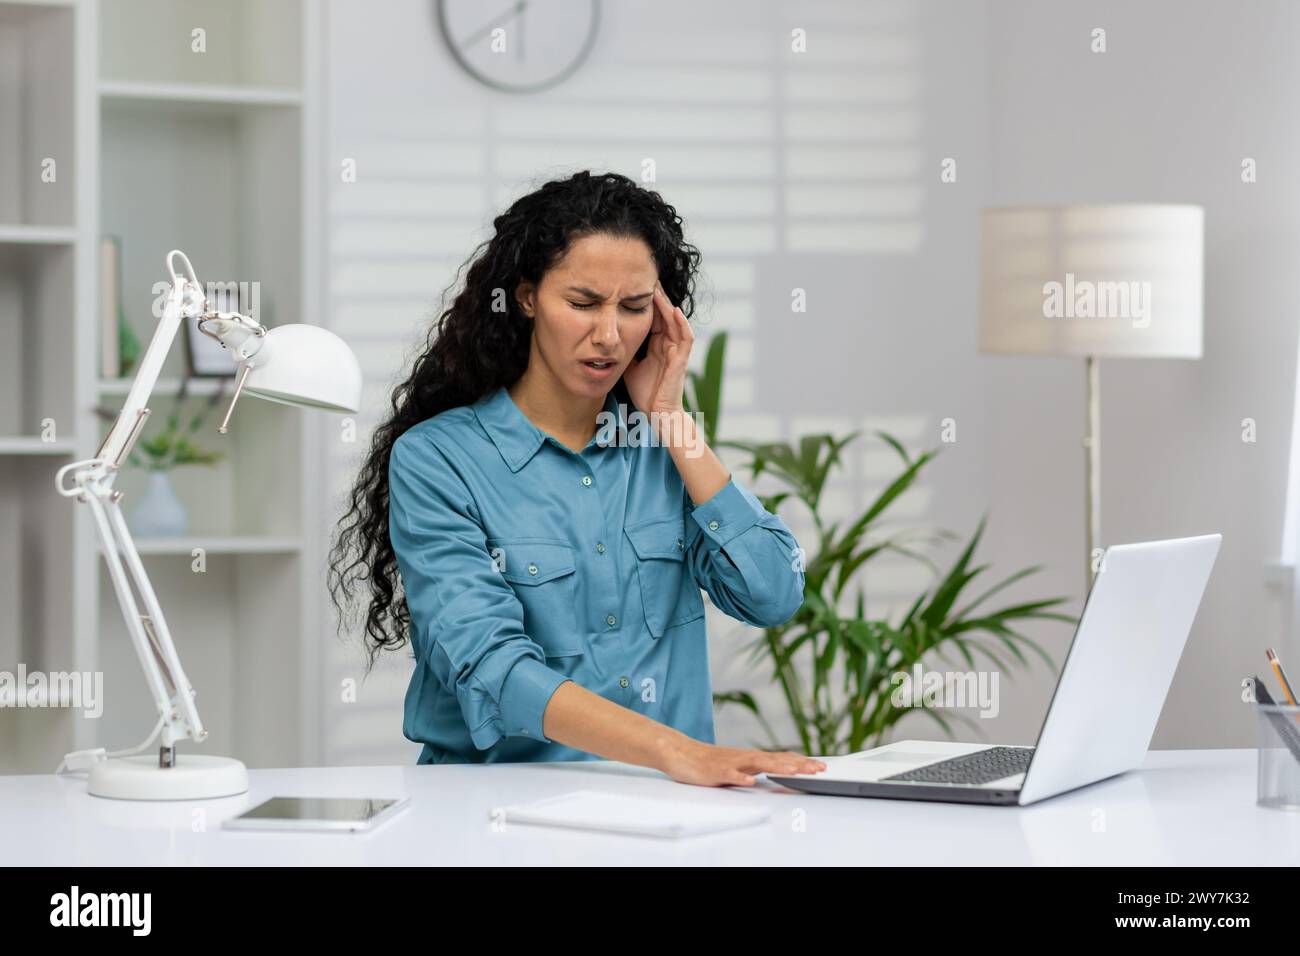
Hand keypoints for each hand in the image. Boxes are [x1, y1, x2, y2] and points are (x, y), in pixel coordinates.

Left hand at [622, 284, 693, 415]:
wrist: (657, 414)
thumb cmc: (645, 393)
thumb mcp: (629, 365)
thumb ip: (624, 350)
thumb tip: (607, 339)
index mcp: (657, 344)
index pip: (653, 316)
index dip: (645, 301)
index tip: (632, 285)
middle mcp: (668, 344)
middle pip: (664, 313)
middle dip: (656, 296)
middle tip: (645, 276)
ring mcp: (676, 351)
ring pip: (675, 320)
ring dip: (667, 303)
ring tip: (657, 287)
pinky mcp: (681, 360)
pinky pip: (685, 337)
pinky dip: (681, 322)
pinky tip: (673, 309)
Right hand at [659, 736, 827, 786]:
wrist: (680, 753)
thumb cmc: (709, 761)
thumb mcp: (738, 765)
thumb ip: (756, 767)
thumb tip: (779, 770)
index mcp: (751, 757)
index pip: (781, 758)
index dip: (801, 762)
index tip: (820, 766)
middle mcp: (744, 757)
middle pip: (775, 759)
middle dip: (798, 765)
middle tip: (817, 769)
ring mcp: (730, 763)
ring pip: (756, 764)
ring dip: (776, 767)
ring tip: (792, 772)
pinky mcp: (715, 772)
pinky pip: (729, 775)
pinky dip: (740, 778)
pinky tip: (750, 782)